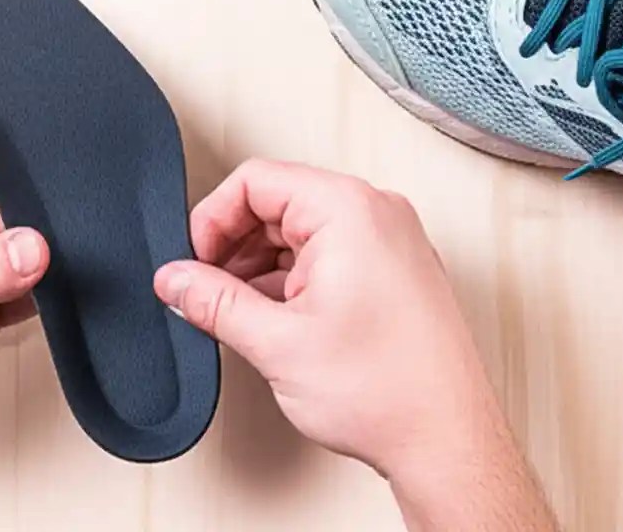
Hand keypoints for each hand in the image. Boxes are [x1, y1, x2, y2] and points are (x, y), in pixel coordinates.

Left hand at [0, 91, 49, 467]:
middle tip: (67, 209)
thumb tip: (39, 247)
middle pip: (3, 176)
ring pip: (19, 233)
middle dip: (38, 186)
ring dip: (45, 243)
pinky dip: (44, 289)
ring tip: (69, 253)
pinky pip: (22, 286)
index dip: (0, 111)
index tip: (47, 120)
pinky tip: (58, 293)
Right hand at [153, 159, 553, 529]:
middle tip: (206, 291)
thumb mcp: (277, 342)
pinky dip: (292, 280)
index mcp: (349, 210)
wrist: (447, 441)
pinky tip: (272, 321)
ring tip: (237, 314)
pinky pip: (329, 254)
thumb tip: (175, 280)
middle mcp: (376, 215)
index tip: (194, 262)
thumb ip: (214, 302)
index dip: (212, 220)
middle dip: (234, 246)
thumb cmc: (388, 392)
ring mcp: (390, 243)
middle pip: (278, 202)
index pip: (256, 180)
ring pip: (301, 232)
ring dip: (260, 267)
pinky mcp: (395, 272)